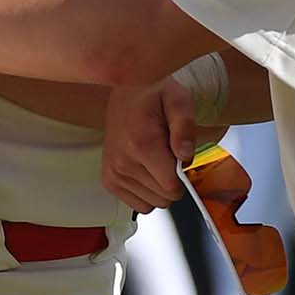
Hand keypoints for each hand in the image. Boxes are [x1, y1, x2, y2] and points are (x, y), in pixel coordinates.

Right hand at [101, 79, 198, 212]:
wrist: (125, 91)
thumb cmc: (153, 95)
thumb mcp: (179, 100)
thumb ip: (185, 128)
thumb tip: (185, 156)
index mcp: (142, 144)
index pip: (171, 187)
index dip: (184, 178)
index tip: (181, 160)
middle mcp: (123, 162)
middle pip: (163, 198)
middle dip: (173, 182)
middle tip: (169, 157)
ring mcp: (113, 173)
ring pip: (151, 203)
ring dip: (159, 188)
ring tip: (156, 162)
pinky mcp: (108, 179)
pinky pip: (137, 204)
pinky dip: (146, 193)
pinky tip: (146, 172)